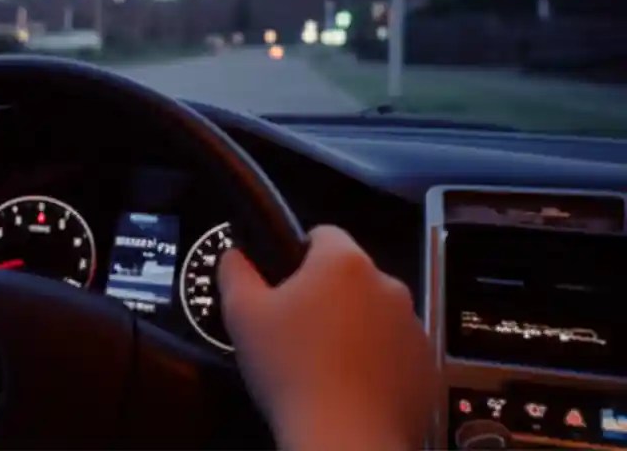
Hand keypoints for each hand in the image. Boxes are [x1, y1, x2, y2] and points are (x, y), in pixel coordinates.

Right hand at [219, 226, 435, 450]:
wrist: (346, 439)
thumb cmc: (290, 370)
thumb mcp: (242, 315)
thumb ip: (235, 272)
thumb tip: (236, 255)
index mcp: (343, 262)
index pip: (322, 234)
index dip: (297, 255)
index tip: (282, 288)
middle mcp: (388, 284)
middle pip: (351, 276)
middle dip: (327, 295)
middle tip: (297, 331)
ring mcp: (414, 326)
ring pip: (376, 314)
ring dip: (355, 328)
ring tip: (325, 366)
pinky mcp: (428, 366)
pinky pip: (396, 352)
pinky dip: (378, 362)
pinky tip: (352, 388)